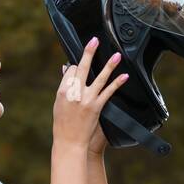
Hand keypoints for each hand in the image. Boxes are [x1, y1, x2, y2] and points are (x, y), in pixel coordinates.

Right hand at [53, 36, 127, 151]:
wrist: (69, 142)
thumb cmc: (63, 124)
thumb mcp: (59, 104)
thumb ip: (65, 86)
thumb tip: (68, 69)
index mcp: (63, 91)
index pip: (71, 71)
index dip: (75, 67)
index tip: (78, 66)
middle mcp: (75, 94)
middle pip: (83, 68)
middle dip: (89, 52)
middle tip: (94, 40)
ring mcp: (87, 100)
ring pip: (99, 78)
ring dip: (109, 65)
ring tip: (116, 55)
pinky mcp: (97, 107)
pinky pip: (108, 92)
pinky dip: (117, 83)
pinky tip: (124, 76)